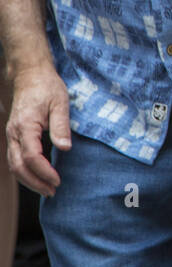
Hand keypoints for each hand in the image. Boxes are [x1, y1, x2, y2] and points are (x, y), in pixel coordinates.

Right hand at [6, 65, 69, 197]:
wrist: (30, 75)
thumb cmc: (46, 87)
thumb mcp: (60, 103)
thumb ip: (61, 126)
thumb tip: (65, 148)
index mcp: (25, 125)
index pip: (31, 157)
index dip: (44, 172)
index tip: (57, 180)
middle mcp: (14, 133)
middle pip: (17, 166)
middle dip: (34, 183)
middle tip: (52, 191)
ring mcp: (11, 134)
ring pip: (13, 165)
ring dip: (28, 180)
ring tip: (46, 189)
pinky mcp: (14, 135)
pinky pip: (14, 159)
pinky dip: (24, 172)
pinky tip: (38, 177)